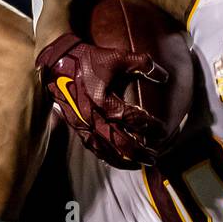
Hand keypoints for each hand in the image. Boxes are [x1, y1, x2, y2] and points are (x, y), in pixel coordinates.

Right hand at [36, 33, 168, 168]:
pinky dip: (105, 155)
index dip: (150, 126)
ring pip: (105, 149)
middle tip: (154, 158)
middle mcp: (92, 117)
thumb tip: (165, 76)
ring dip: (123, 159)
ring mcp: (82, 123)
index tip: (162, 130)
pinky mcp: (76, 125)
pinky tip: (115, 160)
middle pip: (119, 143)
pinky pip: (91, 146)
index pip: (132, 119)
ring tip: (138, 165)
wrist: (57, 62)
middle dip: (138, 152)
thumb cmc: (88, 58)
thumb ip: (143, 64)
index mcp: (103, 101)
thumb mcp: (118, 57)